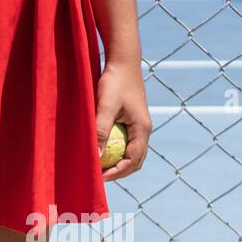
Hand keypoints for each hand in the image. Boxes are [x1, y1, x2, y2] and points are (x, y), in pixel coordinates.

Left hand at [95, 60, 151, 181]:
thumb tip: (97, 156)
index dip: (117, 173)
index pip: (133, 160)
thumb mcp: (105, 106)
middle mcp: (144, 129)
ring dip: (117, 163)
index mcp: (142, 128)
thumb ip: (101, 130)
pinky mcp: (132, 121)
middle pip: (135, 160)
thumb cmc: (114, 82)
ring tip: (97, 168)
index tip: (99, 178)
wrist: (123, 63)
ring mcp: (139, 125)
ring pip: (131, 153)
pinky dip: (115, 152)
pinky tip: (100, 152)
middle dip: (118, 172)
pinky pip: (126, 143)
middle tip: (97, 177)